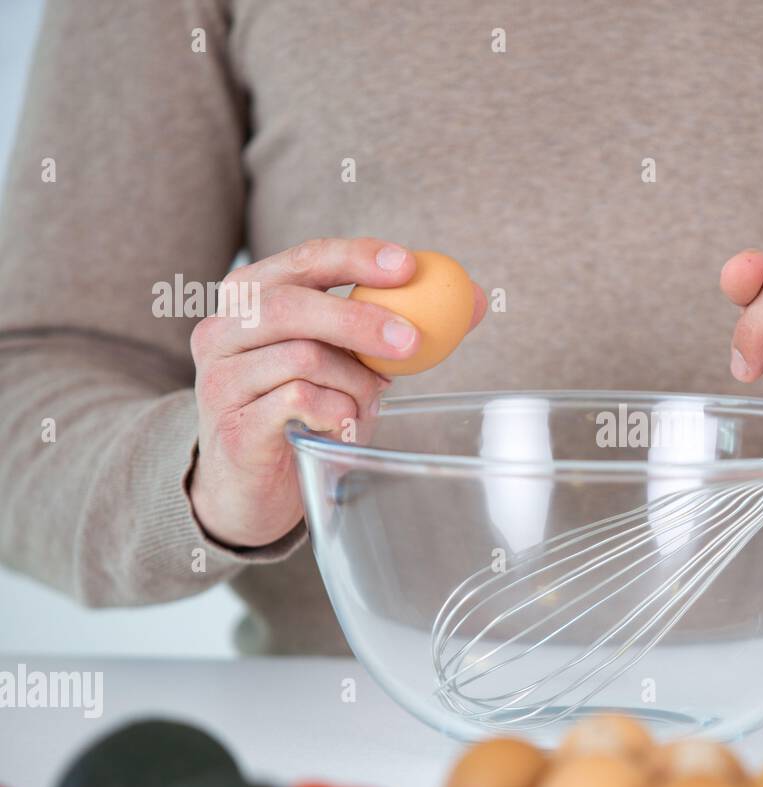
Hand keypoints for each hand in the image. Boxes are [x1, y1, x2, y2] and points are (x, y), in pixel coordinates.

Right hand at [189, 237, 486, 547]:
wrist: (255, 488)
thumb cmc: (306, 411)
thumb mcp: (350, 361)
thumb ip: (398, 326)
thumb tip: (475, 300)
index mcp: (252, 298)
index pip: (304, 259)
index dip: (355, 257)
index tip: (408, 266)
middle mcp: (223, 329)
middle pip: (293, 304)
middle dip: (360, 319)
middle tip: (412, 341)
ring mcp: (221, 378)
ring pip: (303, 358)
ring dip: (354, 383)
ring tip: (365, 403)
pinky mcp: (234, 425)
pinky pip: (299, 403)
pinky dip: (336, 412)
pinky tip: (340, 427)